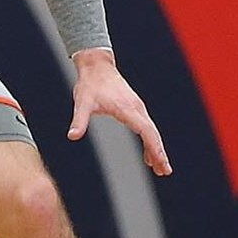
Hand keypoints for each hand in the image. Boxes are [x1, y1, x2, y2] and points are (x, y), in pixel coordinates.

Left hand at [68, 48, 171, 175]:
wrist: (97, 66)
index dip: (154, 147)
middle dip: (160, 153)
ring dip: (156, 149)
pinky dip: (150, 142)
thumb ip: (79, 120)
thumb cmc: (90, 84)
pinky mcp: (135, 108)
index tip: (160, 161)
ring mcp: (137, 107)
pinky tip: (148, 156)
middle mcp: (136, 108)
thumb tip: (72, 136)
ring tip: (160, 169)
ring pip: (151, 131)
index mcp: (127, 108)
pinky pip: (146, 127)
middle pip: (153, 133)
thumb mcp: (82, 102)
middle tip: (165, 171)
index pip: (146, 131)